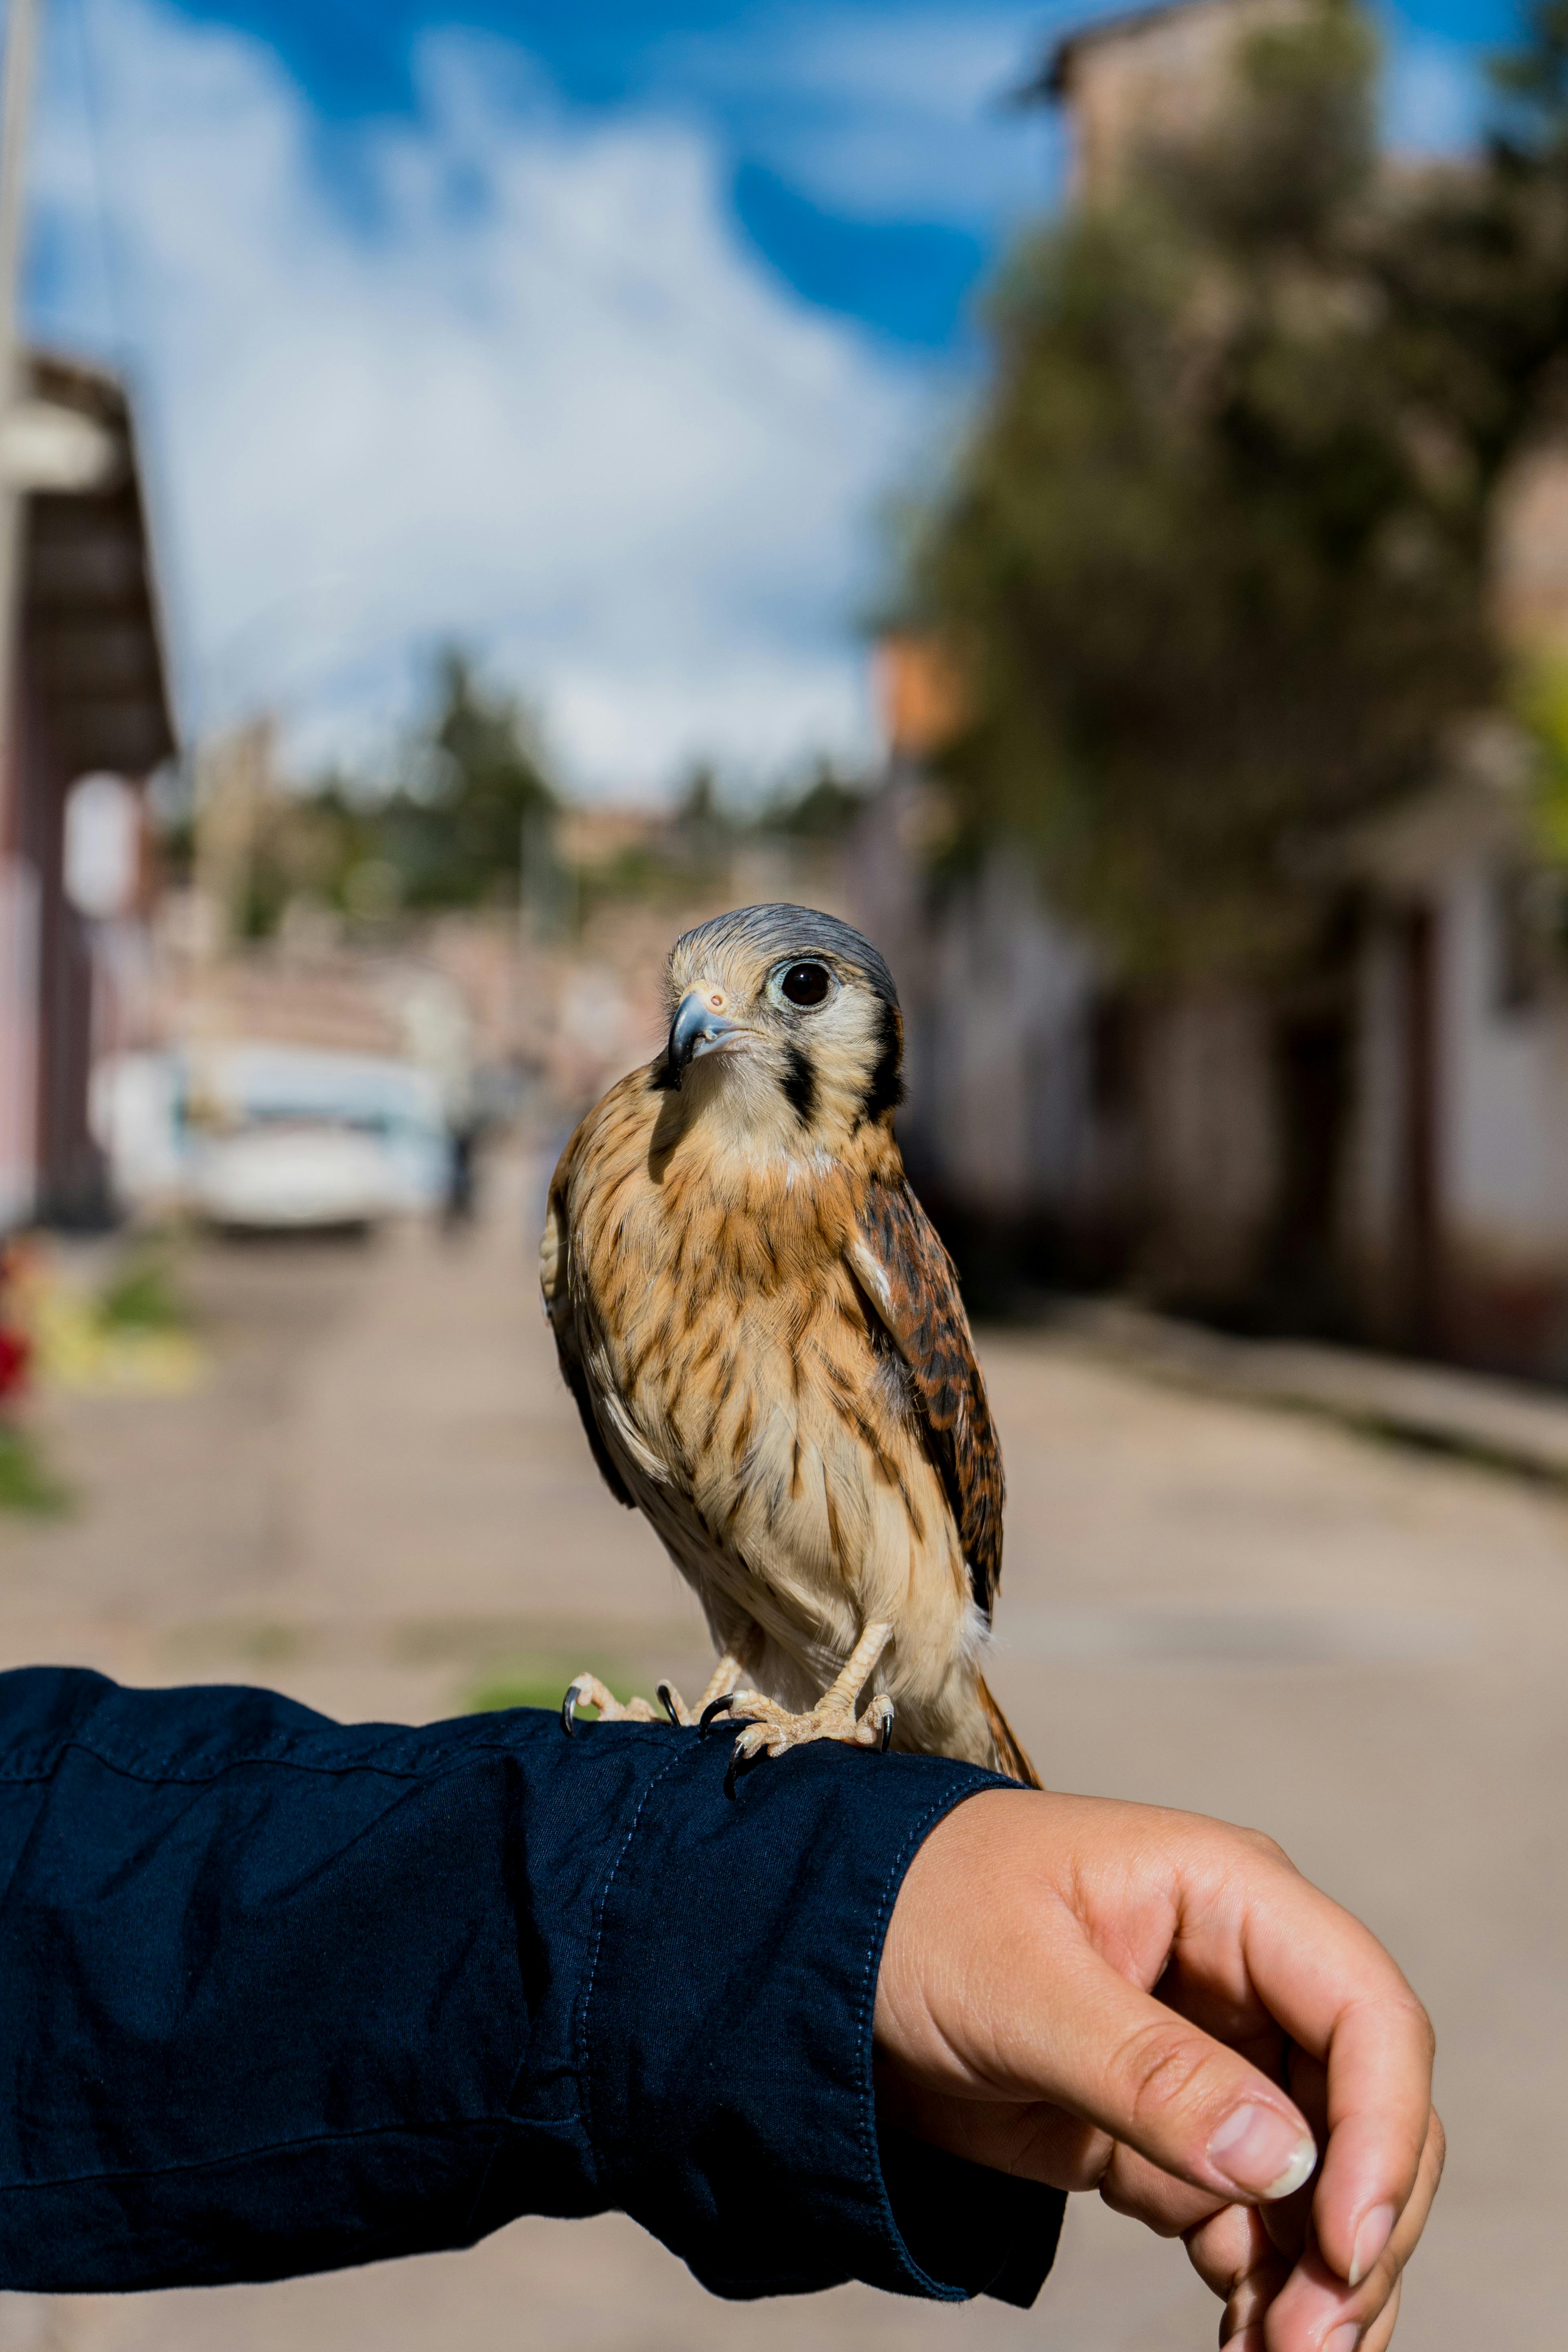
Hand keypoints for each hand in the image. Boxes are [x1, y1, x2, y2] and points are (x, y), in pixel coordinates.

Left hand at [874, 1789, 1441, 2349]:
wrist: (827, 1952)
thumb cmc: (916, 1917)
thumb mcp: (1018, 1985)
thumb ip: (1146, 2068)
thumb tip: (1280, 2159)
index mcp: (1227, 1894)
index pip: (1363, 2010)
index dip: (1382, 2128)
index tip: (1346, 2242)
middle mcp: (1243, 1972)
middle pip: (1360, 2110)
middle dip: (1354, 2230)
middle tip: (1311, 2345)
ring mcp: (1215, 2057)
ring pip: (1320, 2180)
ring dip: (1316, 2281)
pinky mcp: (1171, 2131)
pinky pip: (1253, 2219)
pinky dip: (1261, 2288)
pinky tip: (1241, 2344)